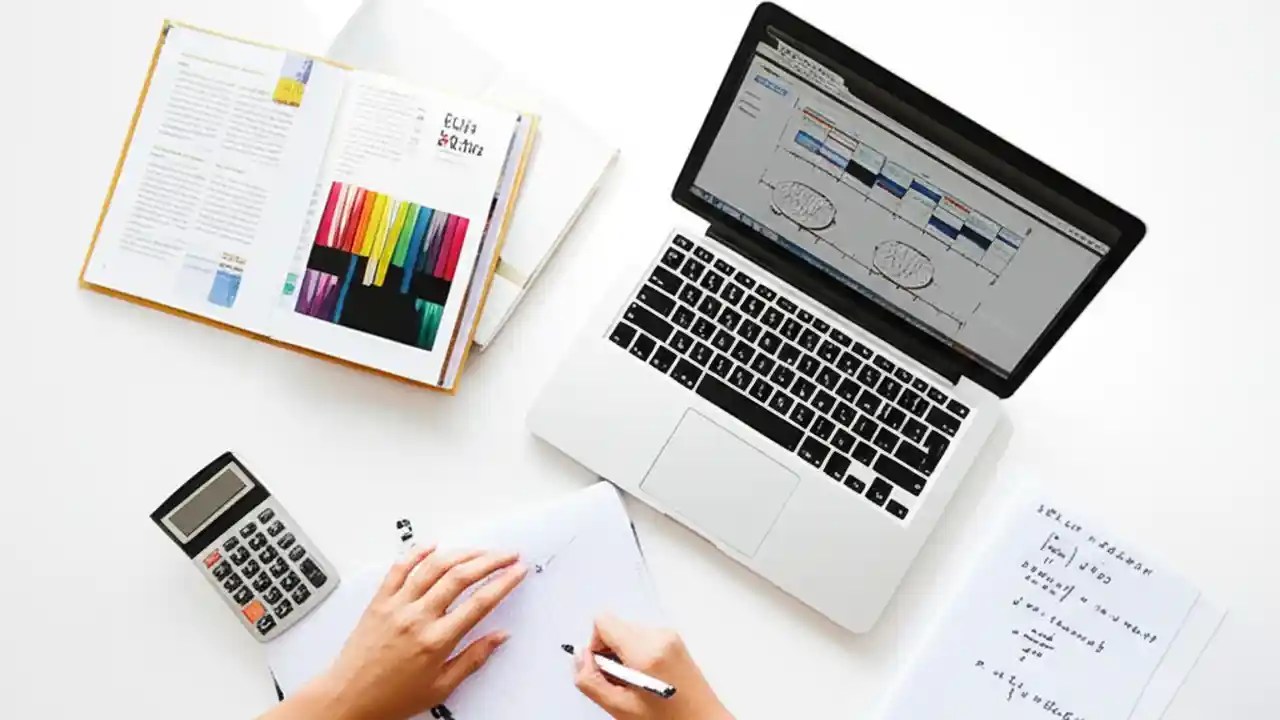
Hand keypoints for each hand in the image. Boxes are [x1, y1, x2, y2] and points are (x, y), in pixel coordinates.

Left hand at [298, 546, 527, 719]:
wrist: (348, 699)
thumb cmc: (391, 698)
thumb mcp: (441, 687)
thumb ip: (473, 659)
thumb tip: (499, 637)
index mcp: (436, 641)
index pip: (479, 603)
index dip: (504, 583)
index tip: (517, 572)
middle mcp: (417, 618)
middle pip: (461, 576)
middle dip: (490, 561)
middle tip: (507, 555)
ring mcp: (396, 606)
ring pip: (434, 566)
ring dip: (462, 553)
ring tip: (480, 550)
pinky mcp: (379, 601)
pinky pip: (399, 568)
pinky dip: (417, 552)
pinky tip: (433, 545)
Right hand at [573, 615, 732, 719]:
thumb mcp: (620, 708)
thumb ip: (591, 680)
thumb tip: (579, 656)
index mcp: (646, 650)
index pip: (603, 622)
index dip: (595, 645)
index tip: (603, 669)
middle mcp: (660, 636)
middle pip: (616, 628)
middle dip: (610, 654)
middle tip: (621, 684)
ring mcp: (670, 636)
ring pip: (628, 634)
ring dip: (624, 656)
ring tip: (637, 684)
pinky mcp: (675, 641)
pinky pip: (643, 639)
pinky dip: (637, 656)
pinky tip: (647, 680)